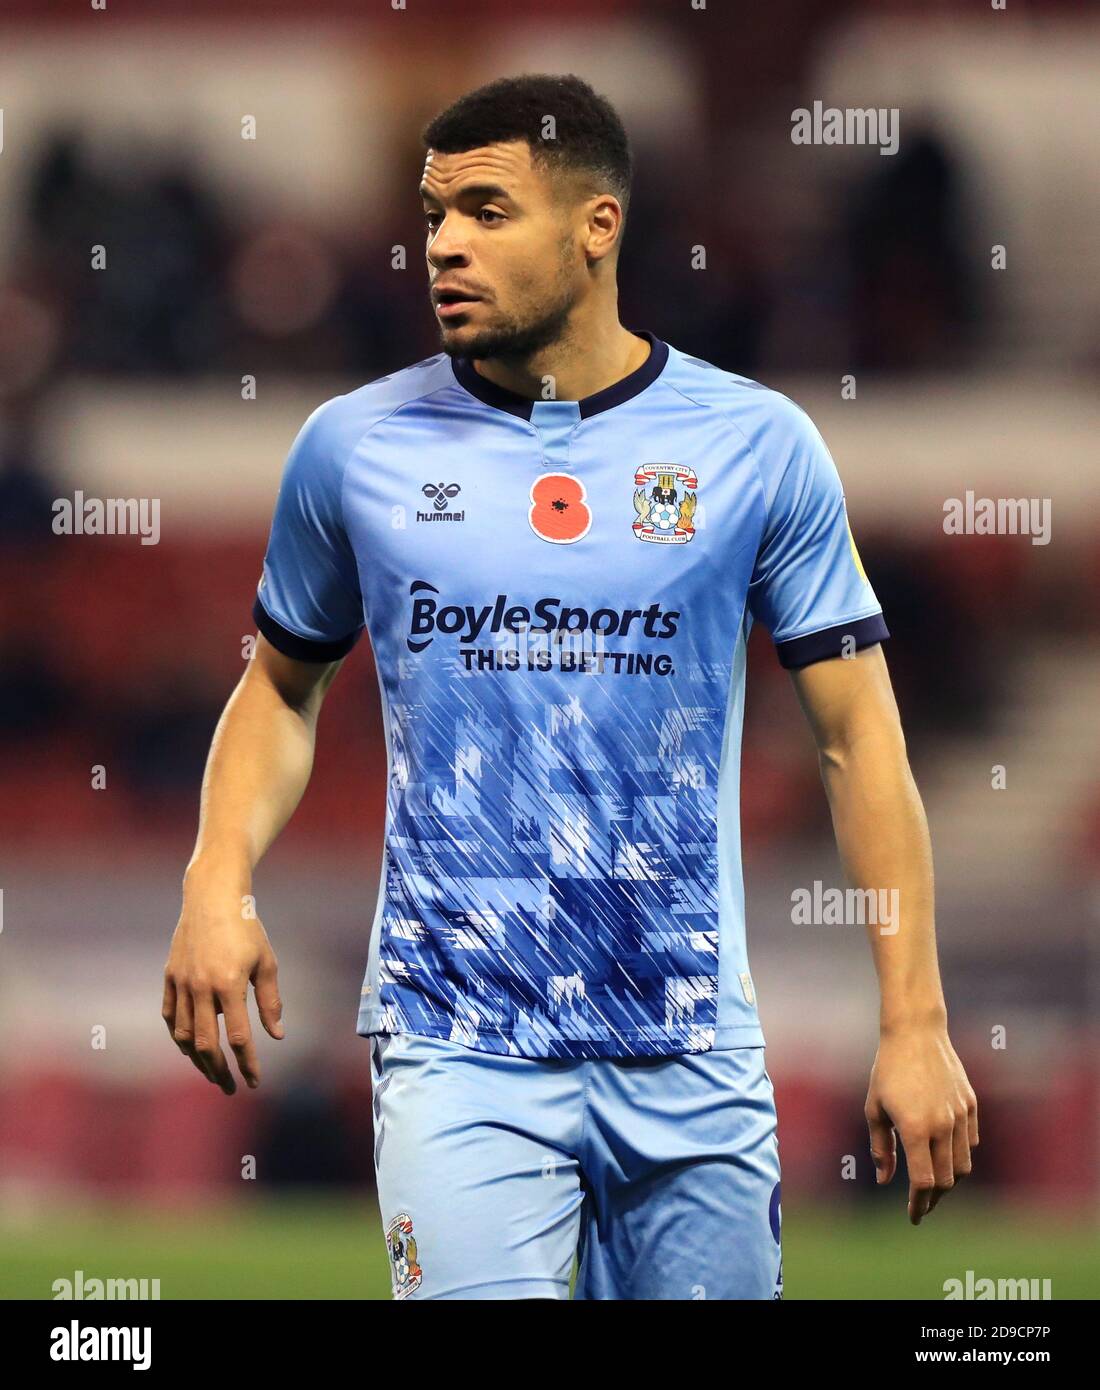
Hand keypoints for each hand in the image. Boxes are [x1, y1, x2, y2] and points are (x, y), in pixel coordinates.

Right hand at [162, 878, 283, 1094]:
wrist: (211, 898)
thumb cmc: (246, 929)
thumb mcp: (266, 963)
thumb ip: (270, 1001)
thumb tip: (277, 1035)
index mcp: (229, 984)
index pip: (238, 1038)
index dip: (246, 1063)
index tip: (254, 1081)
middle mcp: (201, 988)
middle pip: (206, 1044)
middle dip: (220, 1071)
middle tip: (231, 1087)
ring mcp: (181, 983)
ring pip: (182, 1035)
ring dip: (197, 1059)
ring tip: (212, 1073)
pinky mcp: (169, 977)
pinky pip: (169, 1017)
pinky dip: (178, 1037)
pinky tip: (190, 1048)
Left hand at [865, 1022, 977, 1223]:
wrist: (916, 1034)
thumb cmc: (888, 1070)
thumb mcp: (874, 1108)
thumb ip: (881, 1147)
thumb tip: (885, 1180)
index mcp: (915, 1128)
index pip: (922, 1181)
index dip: (918, 1204)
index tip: (913, 1217)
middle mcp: (942, 1125)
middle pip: (945, 1179)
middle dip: (933, 1198)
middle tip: (922, 1205)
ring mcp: (960, 1115)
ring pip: (963, 1165)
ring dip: (949, 1180)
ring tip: (934, 1183)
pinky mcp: (971, 1105)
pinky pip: (970, 1143)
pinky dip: (960, 1155)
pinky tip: (946, 1155)